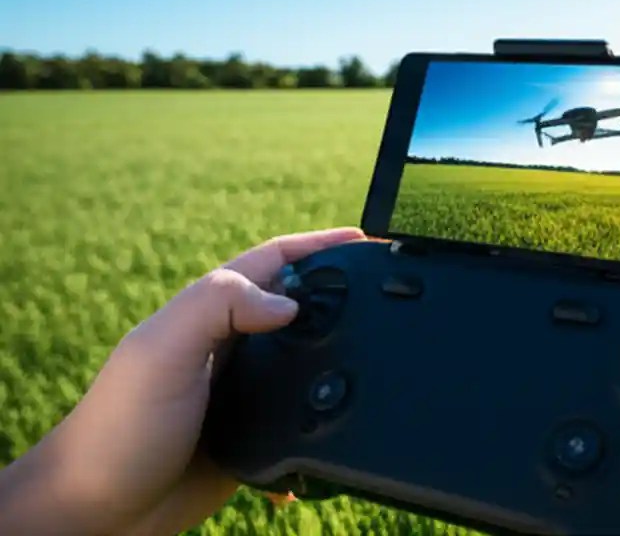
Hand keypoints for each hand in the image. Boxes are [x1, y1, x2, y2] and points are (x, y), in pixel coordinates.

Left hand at [0, 227, 365, 535]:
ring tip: (382, 356)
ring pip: (309, 361)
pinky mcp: (255, 436)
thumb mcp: (162, 350)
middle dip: (343, 293)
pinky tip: (338, 439)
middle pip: (299, 304)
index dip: (319, 245)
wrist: (101, 510)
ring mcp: (245, 390)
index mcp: (210, 312)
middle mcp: (232, 345)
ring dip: (341, 358)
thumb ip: (218, 307)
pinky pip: (304, 422)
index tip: (367, 241)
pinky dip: (324, 430)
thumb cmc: (118, 426)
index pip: (274, 261)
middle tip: (388, 291)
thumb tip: (291, 304)